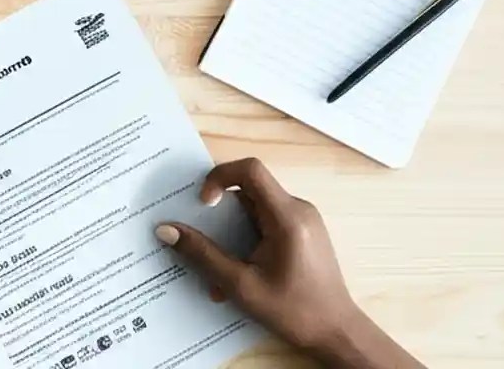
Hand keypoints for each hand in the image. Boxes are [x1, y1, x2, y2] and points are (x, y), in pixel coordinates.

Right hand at [155, 159, 422, 368]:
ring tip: (220, 272)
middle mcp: (299, 209)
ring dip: (231, 234)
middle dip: (220, 216)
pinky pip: (266, 223)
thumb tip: (166, 230)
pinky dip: (246, 241)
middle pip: (249, 191)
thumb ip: (203, 255)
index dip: (219, 176)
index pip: (251, 171)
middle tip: (202, 241)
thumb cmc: (294, 311)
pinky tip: (239, 273)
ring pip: (255, 210)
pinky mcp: (303, 232)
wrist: (337, 332)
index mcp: (288, 217)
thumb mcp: (241, 286)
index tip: (203, 204)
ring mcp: (304, 220)